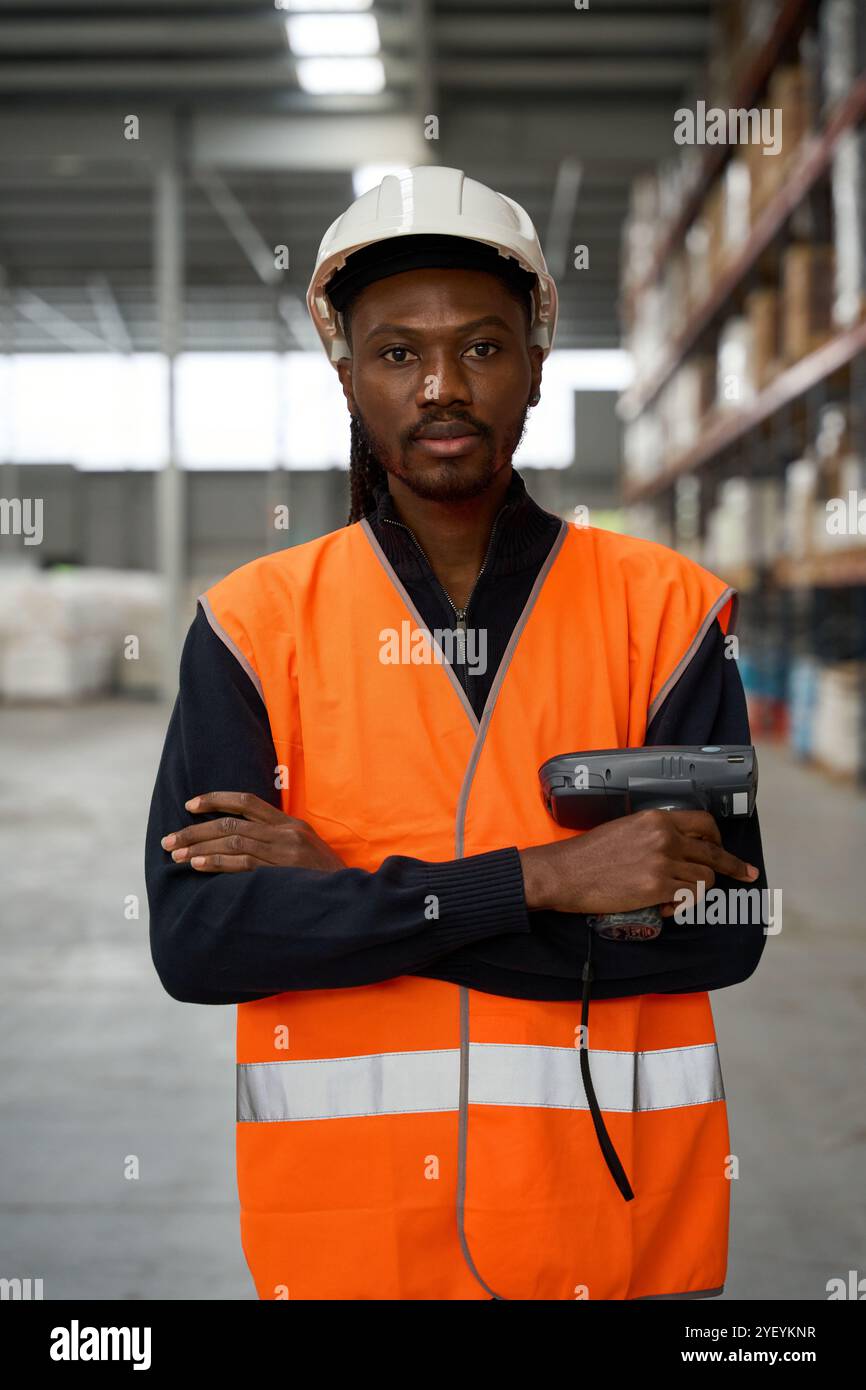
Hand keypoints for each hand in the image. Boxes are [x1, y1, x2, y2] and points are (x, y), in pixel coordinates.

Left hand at [160, 791, 345, 873]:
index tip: (190, 805)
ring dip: (199, 847)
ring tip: (176, 855)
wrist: (353, 899)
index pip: (247, 801)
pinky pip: (243, 863)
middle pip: (231, 823)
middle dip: (195, 830)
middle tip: (170, 840)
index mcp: (291, 823)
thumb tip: (241, 842)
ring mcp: (285, 851)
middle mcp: (286, 832)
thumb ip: (279, 842)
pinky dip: (217, 863)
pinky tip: (197, 865)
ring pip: (232, 840)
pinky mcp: (282, 871)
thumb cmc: (325, 879)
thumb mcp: (306, 851)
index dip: (216, 800)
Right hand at [519, 809, 758, 916]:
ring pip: (705, 878)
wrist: (566, 872)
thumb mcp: (625, 828)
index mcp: (657, 819)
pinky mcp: (658, 888)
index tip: (725, 849)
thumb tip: (677, 847)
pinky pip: (688, 897)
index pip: (704, 823)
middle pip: (713, 853)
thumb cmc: (589, 853)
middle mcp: (666, 837)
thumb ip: (653, 833)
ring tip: (676, 898)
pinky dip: (681, 906)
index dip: (718, 838)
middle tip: (747, 874)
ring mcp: (664, 863)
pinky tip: (665, 908)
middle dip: (734, 866)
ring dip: (697, 891)